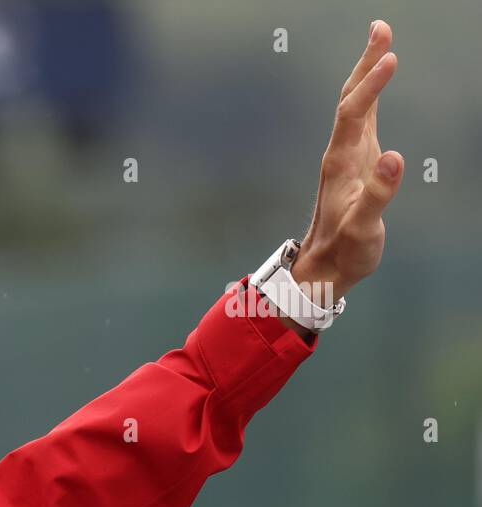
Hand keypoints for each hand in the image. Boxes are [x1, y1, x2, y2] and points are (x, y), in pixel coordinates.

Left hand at [291, 20, 403, 304]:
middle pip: (351, 99)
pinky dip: (370, 94)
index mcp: (341, 164)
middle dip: (366, 63)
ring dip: (367, 72)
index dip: (371, 85)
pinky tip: (375, 84)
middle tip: (382, 27)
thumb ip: (377, 194)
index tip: (391, 57)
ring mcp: (347, 157)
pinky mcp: (355, 163)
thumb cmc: (344, 251)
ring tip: (382, 41)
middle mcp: (340, 154)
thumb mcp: (363, 227)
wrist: (323, 268)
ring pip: (355, 105)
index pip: (354, 114)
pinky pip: (362, 119)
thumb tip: (394, 158)